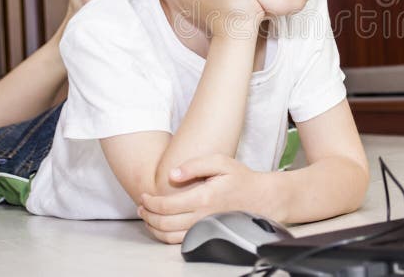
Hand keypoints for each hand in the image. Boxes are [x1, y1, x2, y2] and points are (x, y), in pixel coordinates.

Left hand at [138, 154, 277, 243]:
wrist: (261, 197)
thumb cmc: (241, 178)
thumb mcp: (220, 161)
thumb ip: (194, 165)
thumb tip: (172, 174)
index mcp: (203, 197)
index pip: (166, 205)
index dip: (150, 201)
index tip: (144, 195)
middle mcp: (202, 216)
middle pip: (163, 222)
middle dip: (147, 214)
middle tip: (141, 205)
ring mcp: (204, 227)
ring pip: (169, 236)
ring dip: (153, 227)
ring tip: (147, 216)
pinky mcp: (207, 233)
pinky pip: (179, 241)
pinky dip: (164, 236)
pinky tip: (161, 226)